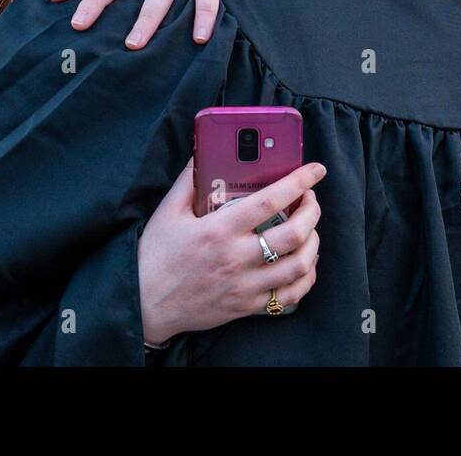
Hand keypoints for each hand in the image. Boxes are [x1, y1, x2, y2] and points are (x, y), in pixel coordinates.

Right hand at [138, 158, 325, 346]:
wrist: (146, 305)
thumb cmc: (156, 256)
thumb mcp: (168, 212)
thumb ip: (189, 181)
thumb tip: (204, 153)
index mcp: (218, 230)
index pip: (269, 201)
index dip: (298, 182)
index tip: (315, 170)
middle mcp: (236, 258)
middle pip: (293, 234)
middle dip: (312, 211)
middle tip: (310, 199)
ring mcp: (245, 286)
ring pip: (299, 265)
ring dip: (313, 242)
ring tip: (310, 228)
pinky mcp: (247, 307)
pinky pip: (289, 295)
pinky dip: (306, 277)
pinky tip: (304, 262)